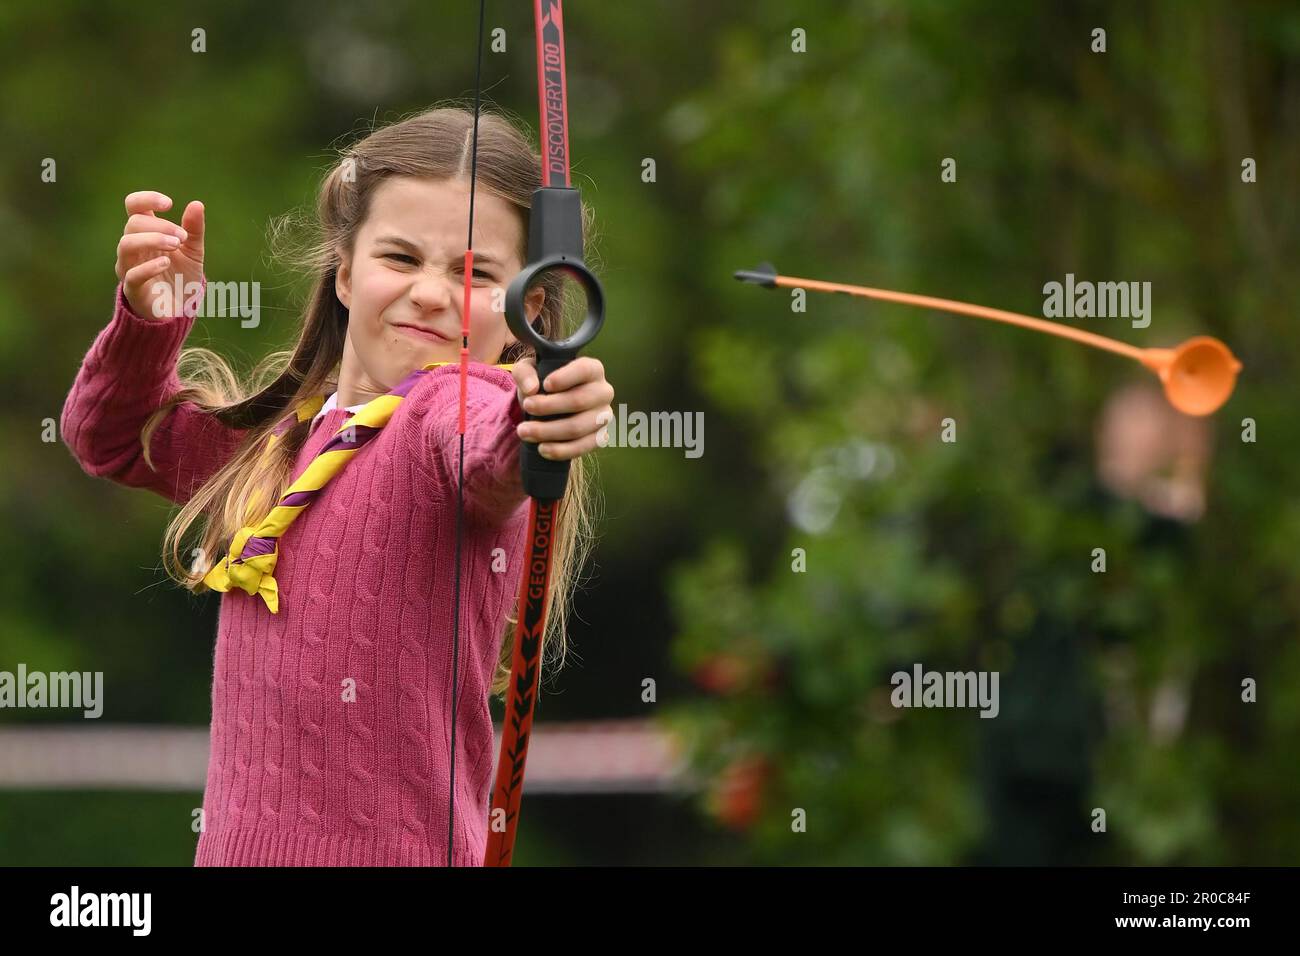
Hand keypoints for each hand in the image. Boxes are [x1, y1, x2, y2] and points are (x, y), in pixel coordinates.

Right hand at [115, 191, 205, 319]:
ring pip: (126, 245)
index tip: (168, 204)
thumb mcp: (193, 251)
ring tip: (175, 244)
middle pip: (132, 224)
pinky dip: (149, 266)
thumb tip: (197, 204)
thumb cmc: (182, 276)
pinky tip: (166, 262)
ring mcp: (129, 268)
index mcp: (145, 233)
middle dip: (160, 226)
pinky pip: (132, 275)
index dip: (146, 199)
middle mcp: (133, 248)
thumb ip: (194, 230)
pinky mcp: (133, 290)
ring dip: (152, 240)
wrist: (179, 309)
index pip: (133, 206)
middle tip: (182, 237)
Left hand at [511, 355, 614, 460]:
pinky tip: (542, 449)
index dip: (565, 378)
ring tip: (524, 432)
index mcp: (593, 369)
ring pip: (577, 427)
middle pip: (578, 401)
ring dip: (548, 431)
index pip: (584, 370)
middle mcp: (604, 392)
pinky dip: (560, 450)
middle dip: (548, 406)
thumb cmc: (542, 383)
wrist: (551, 408)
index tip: (545, 385)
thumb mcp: (529, 371)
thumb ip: (525, 373)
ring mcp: (604, 416)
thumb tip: (531, 389)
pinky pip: (582, 447)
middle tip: (526, 408)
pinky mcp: (600, 437)